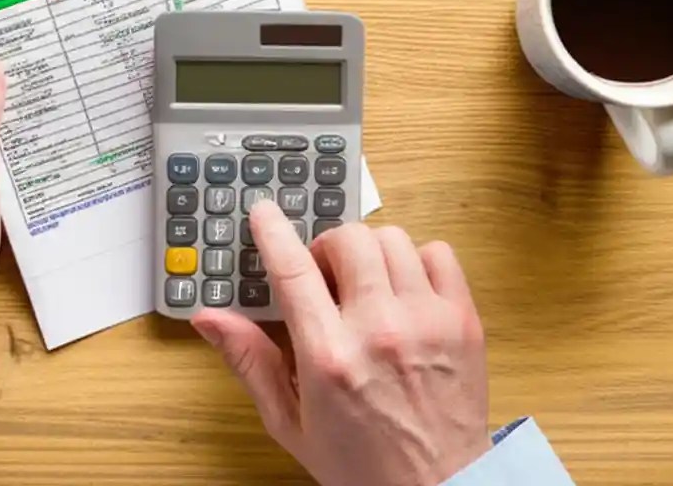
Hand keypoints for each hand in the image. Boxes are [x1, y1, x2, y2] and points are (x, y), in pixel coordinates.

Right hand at [192, 203, 488, 485]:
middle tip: (324, 277)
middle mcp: (379, 330)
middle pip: (347, 239)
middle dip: (327, 248)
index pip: (293, 270)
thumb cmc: (361, 464)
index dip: (273, 231)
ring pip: (391, 238)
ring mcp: (427, 320)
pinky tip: (405, 291)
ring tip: (365, 286)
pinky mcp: (464, 319)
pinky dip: (417, 260)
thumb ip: (249, 362)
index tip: (264, 212)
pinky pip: (438, 253)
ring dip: (370, 253)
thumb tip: (208, 318)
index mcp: (329, 357)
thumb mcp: (289, 422)